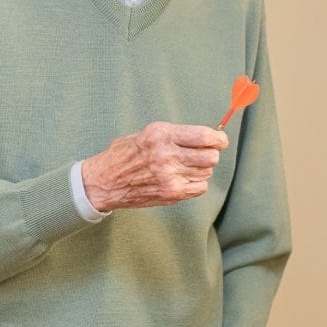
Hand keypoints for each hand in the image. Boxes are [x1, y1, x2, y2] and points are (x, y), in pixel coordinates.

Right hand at [81, 122, 228, 211]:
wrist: (105, 181)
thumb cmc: (126, 154)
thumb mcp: (148, 134)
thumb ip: (176, 135)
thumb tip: (207, 137)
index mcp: (162, 134)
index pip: (204, 136)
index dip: (218, 138)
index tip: (220, 140)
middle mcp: (167, 155)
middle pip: (210, 156)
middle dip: (211, 154)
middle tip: (204, 154)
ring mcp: (169, 176)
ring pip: (206, 172)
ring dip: (202, 169)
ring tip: (185, 166)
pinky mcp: (170, 193)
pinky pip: (200, 187)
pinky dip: (196, 183)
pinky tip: (182, 178)